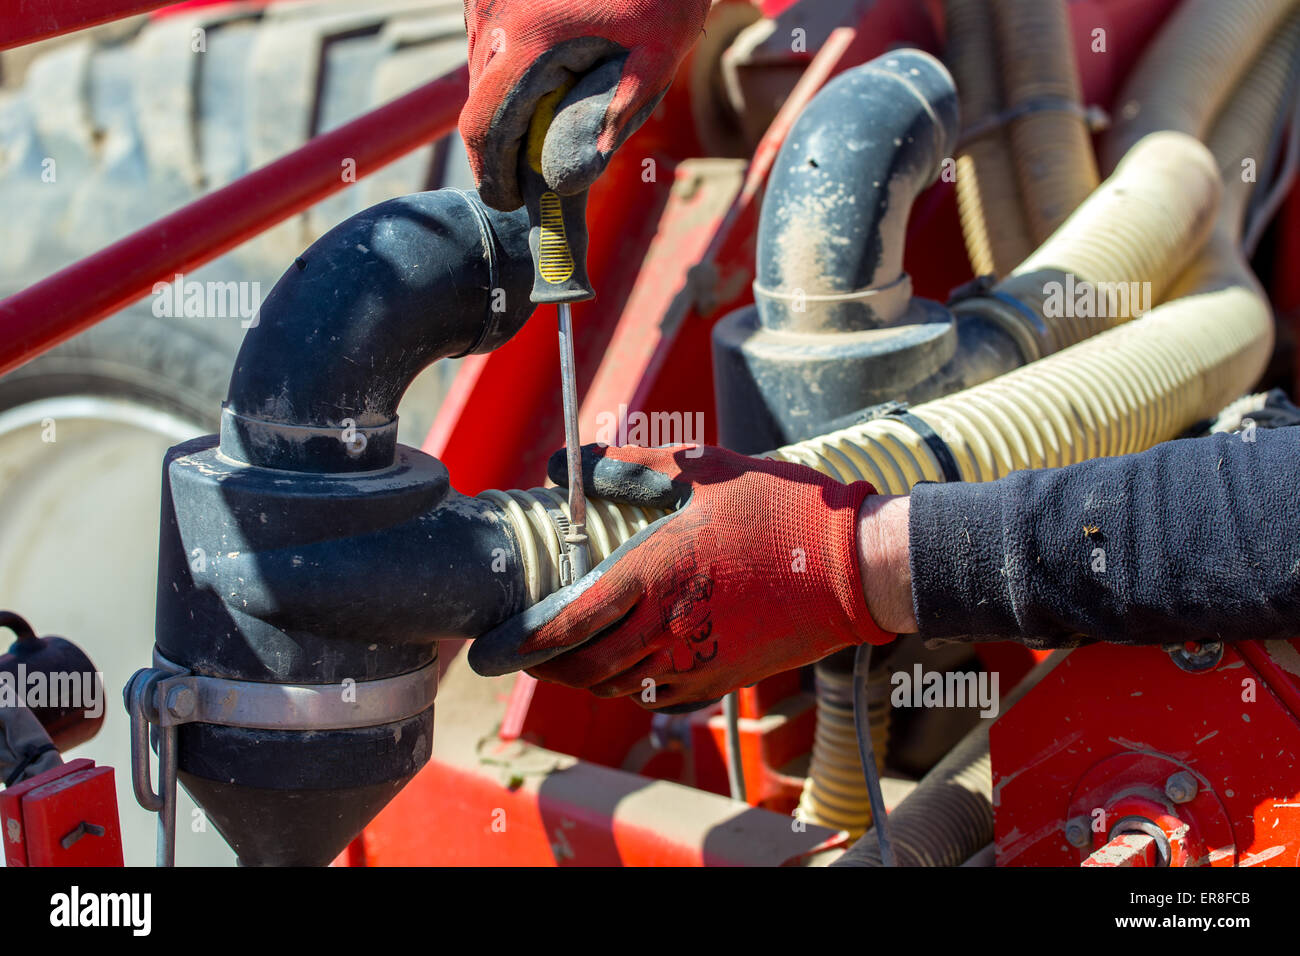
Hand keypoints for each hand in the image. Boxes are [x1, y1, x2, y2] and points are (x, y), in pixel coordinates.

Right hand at [459, 0, 711, 209]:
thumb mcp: (661, 48)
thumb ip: (628, 104)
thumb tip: (595, 163)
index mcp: (529, 40)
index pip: (484, 126)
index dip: (492, 173)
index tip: (511, 199)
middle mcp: (494, 17)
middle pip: (476, 104)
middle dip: (498, 147)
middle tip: (528, 177)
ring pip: (476, 73)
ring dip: (500, 107)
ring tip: (539, 128)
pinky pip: (484, 42)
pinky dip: (503, 70)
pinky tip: (541, 78)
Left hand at [468, 444, 895, 710]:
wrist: (853, 566)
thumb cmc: (779, 510)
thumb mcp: (700, 470)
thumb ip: (624, 467)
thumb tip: (563, 463)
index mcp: (654, 577)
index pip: (567, 624)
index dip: (519, 644)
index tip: (487, 651)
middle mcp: (668, 629)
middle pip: (582, 669)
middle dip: (543, 666)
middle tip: (524, 652)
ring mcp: (697, 662)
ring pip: (616, 687)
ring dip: (582, 677)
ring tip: (568, 655)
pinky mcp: (722, 679)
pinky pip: (658, 696)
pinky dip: (628, 686)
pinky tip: (626, 665)